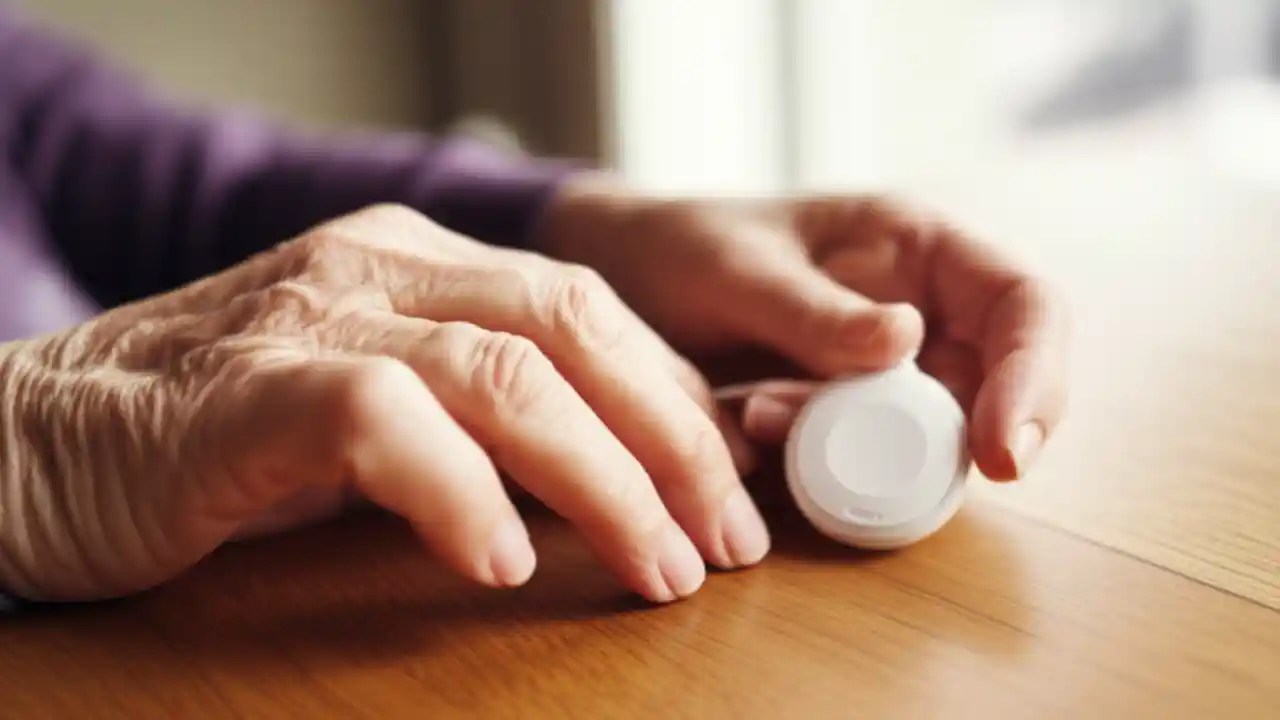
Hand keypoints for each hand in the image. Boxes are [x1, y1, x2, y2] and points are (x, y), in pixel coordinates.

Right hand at [0, 204, 768, 603]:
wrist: (34, 441)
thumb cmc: (221, 437)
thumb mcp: (378, 408)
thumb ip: (484, 418)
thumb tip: (623, 471)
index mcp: (422, 262)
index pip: (591, 309)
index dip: (678, 399)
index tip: (735, 487)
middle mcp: (380, 264)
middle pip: (575, 327)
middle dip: (672, 440)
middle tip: (727, 540)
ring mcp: (315, 315)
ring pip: (506, 373)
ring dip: (602, 480)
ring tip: (656, 567)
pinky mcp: (249, 387)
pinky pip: (385, 422)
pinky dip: (460, 495)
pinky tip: (497, 565)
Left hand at [537, 179, 1068, 480]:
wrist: (630, 278)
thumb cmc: (684, 247)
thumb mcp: (739, 272)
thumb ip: (815, 311)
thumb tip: (910, 340)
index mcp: (917, 243)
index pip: (1024, 303)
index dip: (1033, 376)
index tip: (1002, 453)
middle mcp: (923, 304)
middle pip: (1004, 381)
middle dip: (967, 439)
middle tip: (894, 484)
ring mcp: (892, 363)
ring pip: (940, 430)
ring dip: (874, 451)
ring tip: (765, 410)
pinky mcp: (854, 409)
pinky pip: (876, 453)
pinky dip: (829, 459)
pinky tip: (755, 418)